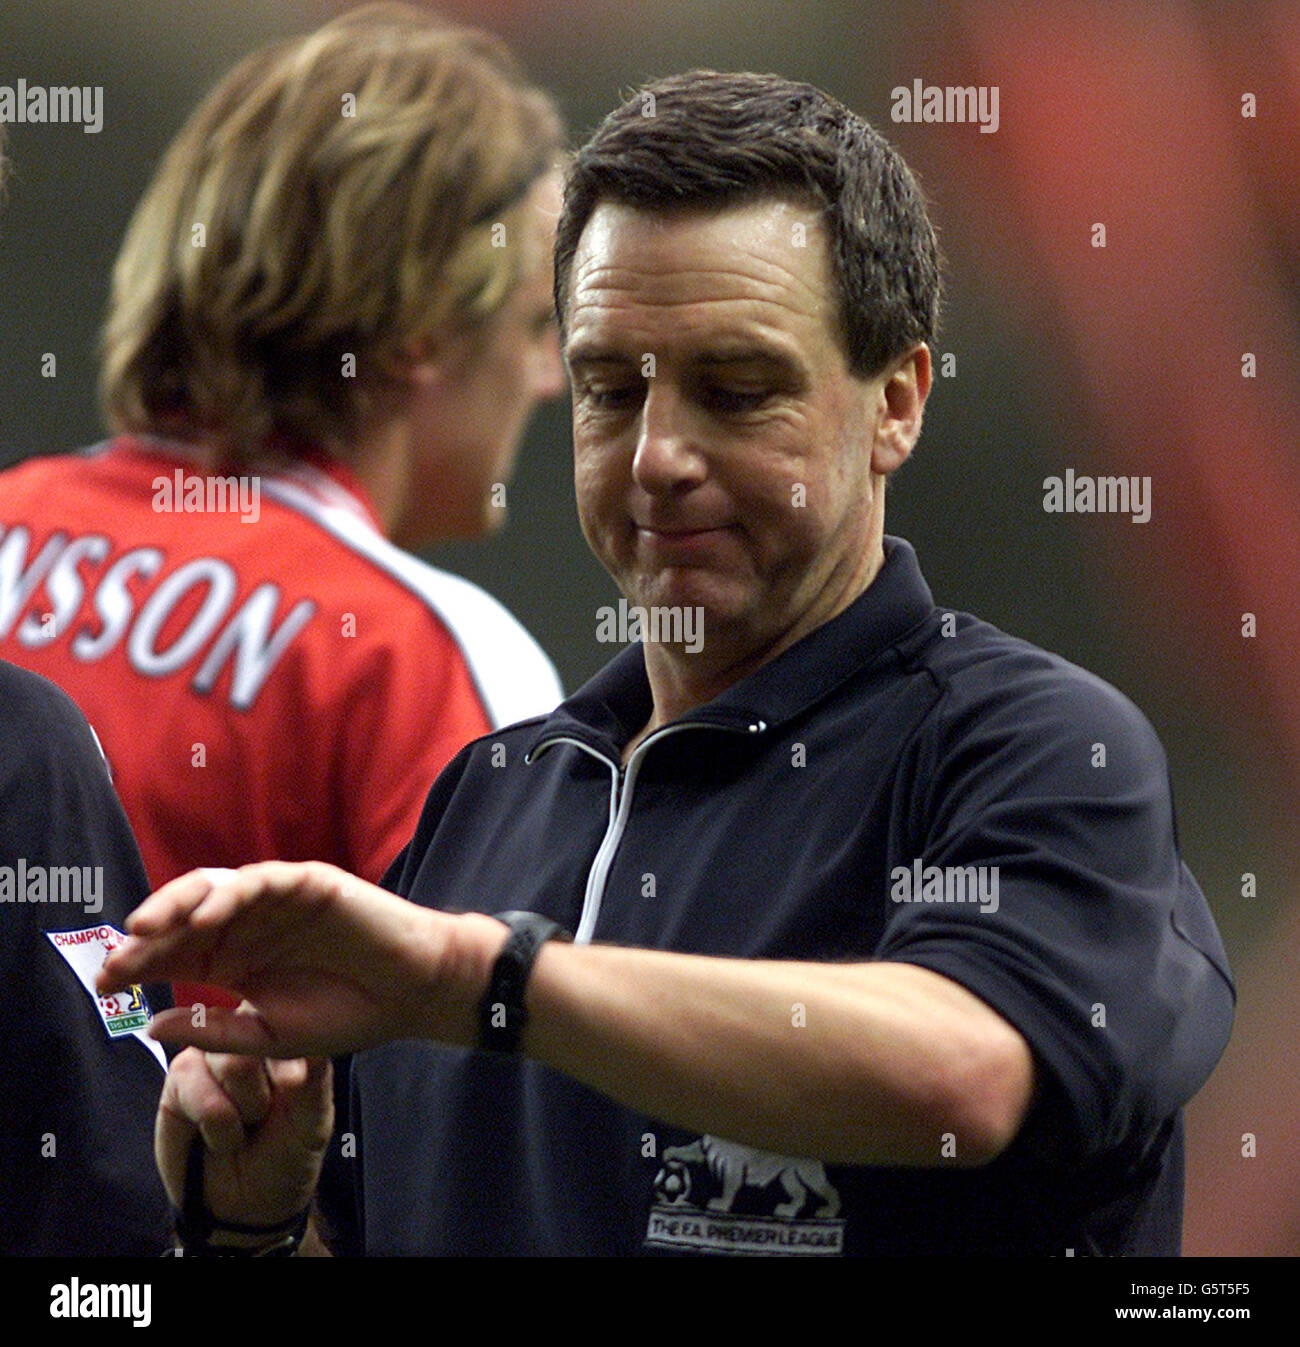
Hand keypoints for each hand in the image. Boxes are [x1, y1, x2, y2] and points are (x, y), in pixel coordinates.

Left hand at [96, 861, 505, 1056]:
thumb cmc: (350, 1014)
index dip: (138, 964)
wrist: (413, 993)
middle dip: (146, 936)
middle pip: (184, 918)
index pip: (175, 953)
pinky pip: (261, 879)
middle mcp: (249, 925)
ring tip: (144, 928)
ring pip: (214, 888)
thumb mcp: (271, 1036)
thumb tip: (149, 1025)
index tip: (106, 985)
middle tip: (117, 958)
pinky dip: (231, 894)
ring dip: (176, 904)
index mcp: (236, 960)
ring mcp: (277, 900)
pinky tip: (207, 918)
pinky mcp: (308, 881)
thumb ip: (214, 1029)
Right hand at [157, 1047, 331, 1232]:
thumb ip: (316, 1081)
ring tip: (244, 1127)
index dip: (287, 1053)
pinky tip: (220, 1135)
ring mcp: (212, 1053)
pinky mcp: (180, 1077)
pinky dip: (211, 1118)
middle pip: (251, 1034)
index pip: (286, 1022)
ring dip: (237, 1107)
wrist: (244, 1209)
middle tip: (263, 1117)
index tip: (292, 1085)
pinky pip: (189, 1079)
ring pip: (223, 1058)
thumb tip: (315, 1044)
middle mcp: (249, 1039)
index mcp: (289, 1043)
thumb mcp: (312, 1123)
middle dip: (260, 1089)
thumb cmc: (287, 1156)